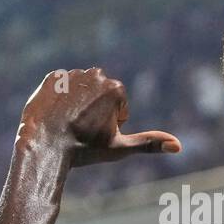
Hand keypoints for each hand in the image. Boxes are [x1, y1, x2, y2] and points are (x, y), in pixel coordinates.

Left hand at [19, 68, 180, 165]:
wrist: (44, 145)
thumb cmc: (84, 149)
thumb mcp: (120, 148)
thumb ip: (149, 143)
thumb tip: (179, 146)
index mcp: (116, 88)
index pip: (119, 108)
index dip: (110, 125)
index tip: (97, 134)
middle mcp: (96, 74)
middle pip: (101, 97)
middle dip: (95, 112)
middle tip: (82, 130)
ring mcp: (73, 74)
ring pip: (81, 92)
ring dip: (78, 105)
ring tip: (67, 123)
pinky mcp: (52, 78)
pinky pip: (61, 89)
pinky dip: (60, 101)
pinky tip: (55, 115)